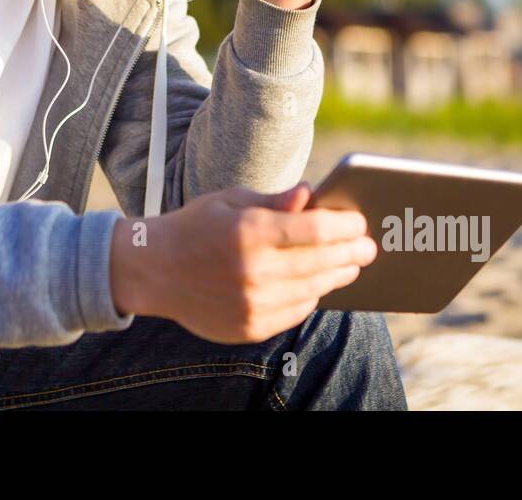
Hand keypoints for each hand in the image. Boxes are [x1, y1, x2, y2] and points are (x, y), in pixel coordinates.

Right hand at [110, 182, 377, 343]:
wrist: (153, 270)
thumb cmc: (196, 226)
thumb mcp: (232, 200)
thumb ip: (275, 201)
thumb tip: (311, 194)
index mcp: (248, 231)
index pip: (315, 229)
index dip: (346, 226)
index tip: (360, 223)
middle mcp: (252, 270)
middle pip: (321, 262)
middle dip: (351, 253)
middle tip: (368, 248)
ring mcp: (251, 303)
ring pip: (313, 290)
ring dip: (336, 276)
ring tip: (348, 266)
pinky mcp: (249, 327)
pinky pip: (294, 312)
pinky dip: (311, 297)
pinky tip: (317, 285)